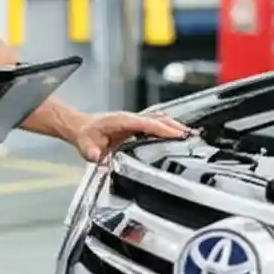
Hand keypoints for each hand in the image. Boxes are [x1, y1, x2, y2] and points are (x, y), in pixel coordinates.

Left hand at [71, 111, 190, 163]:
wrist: (83, 128)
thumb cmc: (86, 135)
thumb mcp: (84, 144)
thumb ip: (90, 151)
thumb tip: (96, 155)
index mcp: (120, 121)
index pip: (145, 123)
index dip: (161, 128)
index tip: (176, 134)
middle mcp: (130, 118)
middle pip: (157, 118)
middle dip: (174, 127)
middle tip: (190, 137)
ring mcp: (135, 121)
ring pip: (159, 119)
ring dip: (174, 126)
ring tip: (190, 136)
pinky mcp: (137, 126)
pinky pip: (156, 124)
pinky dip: (169, 128)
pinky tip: (178, 135)